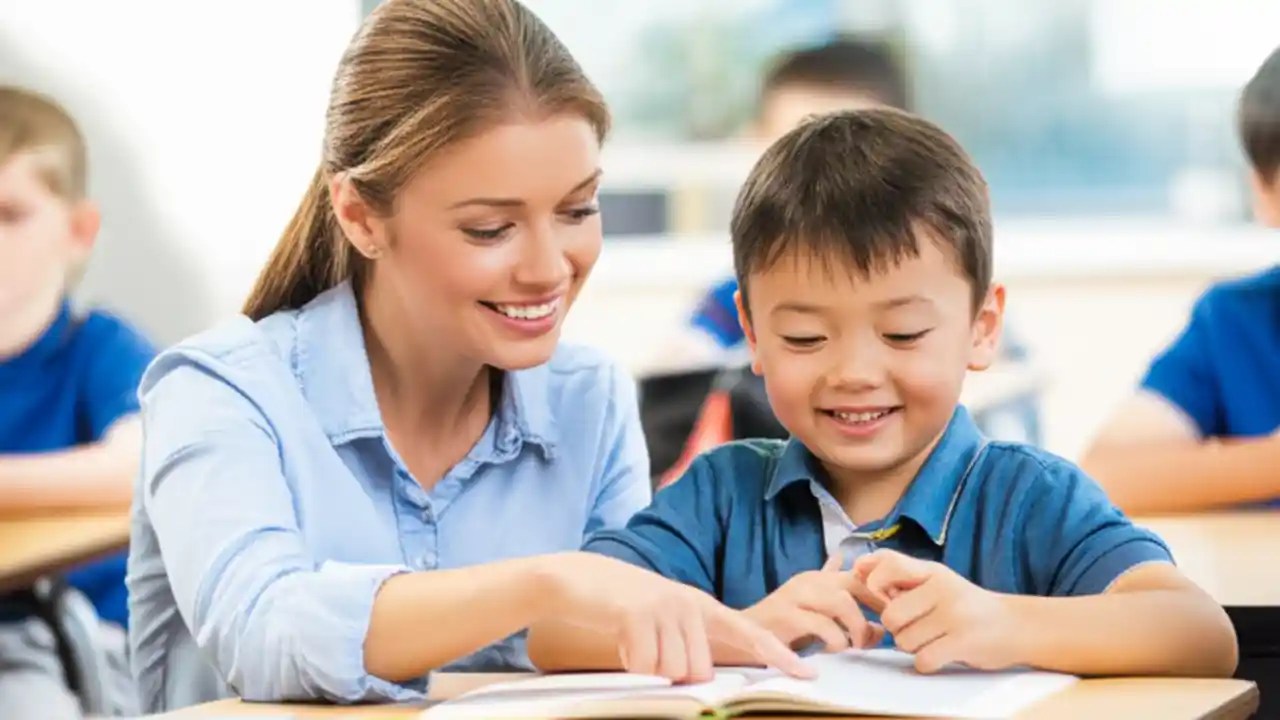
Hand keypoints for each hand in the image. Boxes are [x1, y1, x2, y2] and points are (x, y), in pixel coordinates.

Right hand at [543, 553, 813, 681]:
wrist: (578, 580)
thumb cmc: (622, 608)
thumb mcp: (664, 621)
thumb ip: (689, 643)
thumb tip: (702, 679)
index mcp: (701, 606)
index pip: (748, 633)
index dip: (777, 655)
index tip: (808, 674)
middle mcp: (689, 604)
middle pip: (700, 670)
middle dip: (674, 674)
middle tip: (648, 651)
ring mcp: (665, 606)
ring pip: (673, 671)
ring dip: (649, 668)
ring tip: (633, 641)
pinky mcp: (638, 614)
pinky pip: (645, 666)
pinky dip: (630, 663)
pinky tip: (620, 639)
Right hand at [744, 555, 883, 654]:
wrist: (745, 634)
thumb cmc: (784, 626)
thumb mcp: (816, 614)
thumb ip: (846, 618)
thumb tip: (879, 627)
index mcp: (818, 578)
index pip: (859, 576)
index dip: (880, 594)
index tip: (891, 614)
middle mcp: (808, 581)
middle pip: (854, 583)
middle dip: (873, 607)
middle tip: (878, 633)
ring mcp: (796, 596)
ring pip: (841, 602)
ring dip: (854, 627)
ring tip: (853, 645)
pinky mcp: (786, 615)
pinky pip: (821, 626)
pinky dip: (834, 640)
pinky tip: (831, 649)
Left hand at [853, 550, 1019, 673]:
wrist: (1015, 625)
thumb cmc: (965, 605)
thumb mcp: (936, 580)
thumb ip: (901, 575)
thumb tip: (858, 569)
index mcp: (932, 571)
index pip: (887, 563)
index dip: (873, 582)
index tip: (882, 596)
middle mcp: (942, 588)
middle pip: (890, 616)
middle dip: (897, 629)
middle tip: (916, 627)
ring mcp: (954, 615)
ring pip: (904, 641)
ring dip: (913, 647)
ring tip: (934, 639)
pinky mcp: (963, 642)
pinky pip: (923, 660)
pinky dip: (927, 662)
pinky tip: (942, 653)